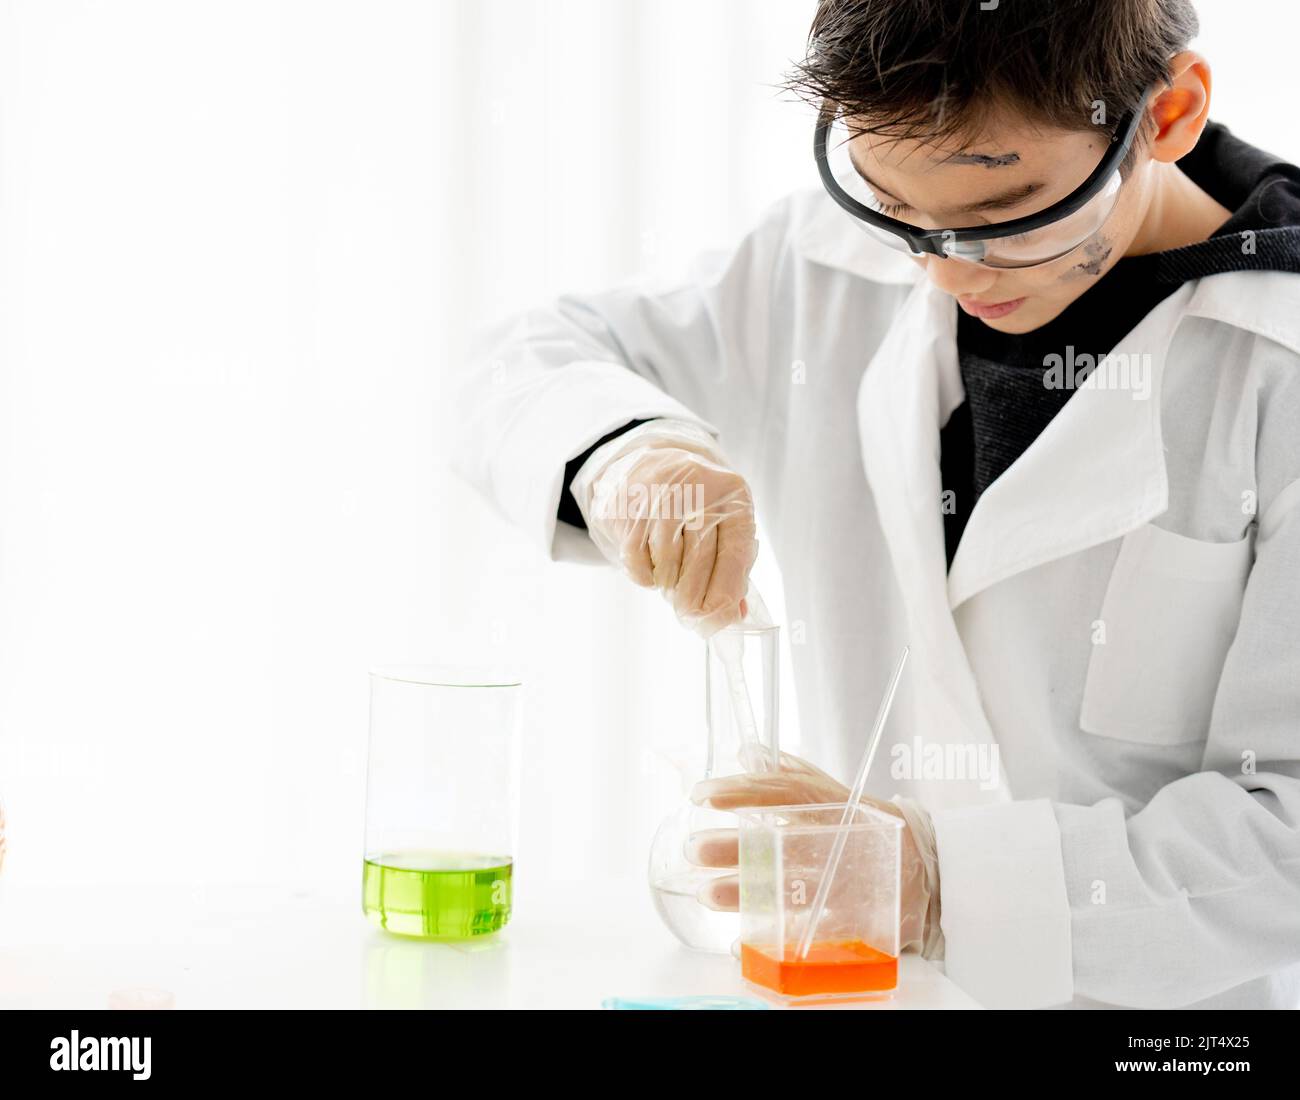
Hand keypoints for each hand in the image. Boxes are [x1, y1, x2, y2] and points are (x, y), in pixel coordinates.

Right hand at [577, 423, 757, 636]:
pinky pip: (636, 560)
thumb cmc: (698, 506)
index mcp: (732, 493)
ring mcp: (658, 494)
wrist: (652, 467)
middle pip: (699, 560)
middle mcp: (696, 488)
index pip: (734, 551)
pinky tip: (654, 571)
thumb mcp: (726, 524)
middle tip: (693, 616)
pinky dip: (645, 576)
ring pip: (666, 562)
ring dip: (670, 586)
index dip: (727, 591)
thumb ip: (734, 568)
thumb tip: (735, 614)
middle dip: (696, 599)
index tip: (720, 619)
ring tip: (674, 587)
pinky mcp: (627, 507)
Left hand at [688, 750, 932, 950]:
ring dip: (745, 893)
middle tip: (694, 848)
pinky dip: (772, 939)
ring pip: (792, 890)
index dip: (742, 792)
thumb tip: (747, 751)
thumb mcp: (833, 792)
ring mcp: (847, 883)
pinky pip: (808, 934)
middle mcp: (839, 842)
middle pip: (783, 843)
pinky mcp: (853, 921)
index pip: (784, 792)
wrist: (927, 870)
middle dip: (735, 848)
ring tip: (707, 893)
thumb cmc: (866, 828)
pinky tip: (740, 941)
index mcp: (834, 805)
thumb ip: (790, 773)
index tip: (702, 795)